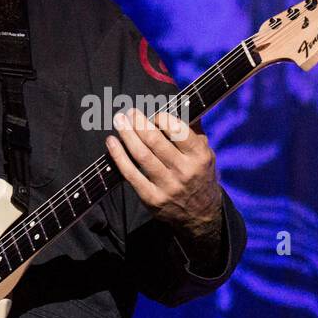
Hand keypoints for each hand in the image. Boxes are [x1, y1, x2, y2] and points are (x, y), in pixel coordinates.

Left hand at [105, 108, 223, 242]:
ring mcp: (167, 186)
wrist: (201, 215)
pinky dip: (119, 156)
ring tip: (119, 121)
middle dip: (138, 122)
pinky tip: (112, 143)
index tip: (153, 114)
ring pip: (141, 155)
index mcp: (199, 156)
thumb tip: (179, 103)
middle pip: (154, 140)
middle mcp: (184, 171)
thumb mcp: (205, 153)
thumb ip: (193, 130)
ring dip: (127, 134)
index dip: (160, 117)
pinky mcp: (152, 199)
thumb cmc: (200, 176)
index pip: (176, 129)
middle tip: (129, 112)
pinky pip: (131, 174)